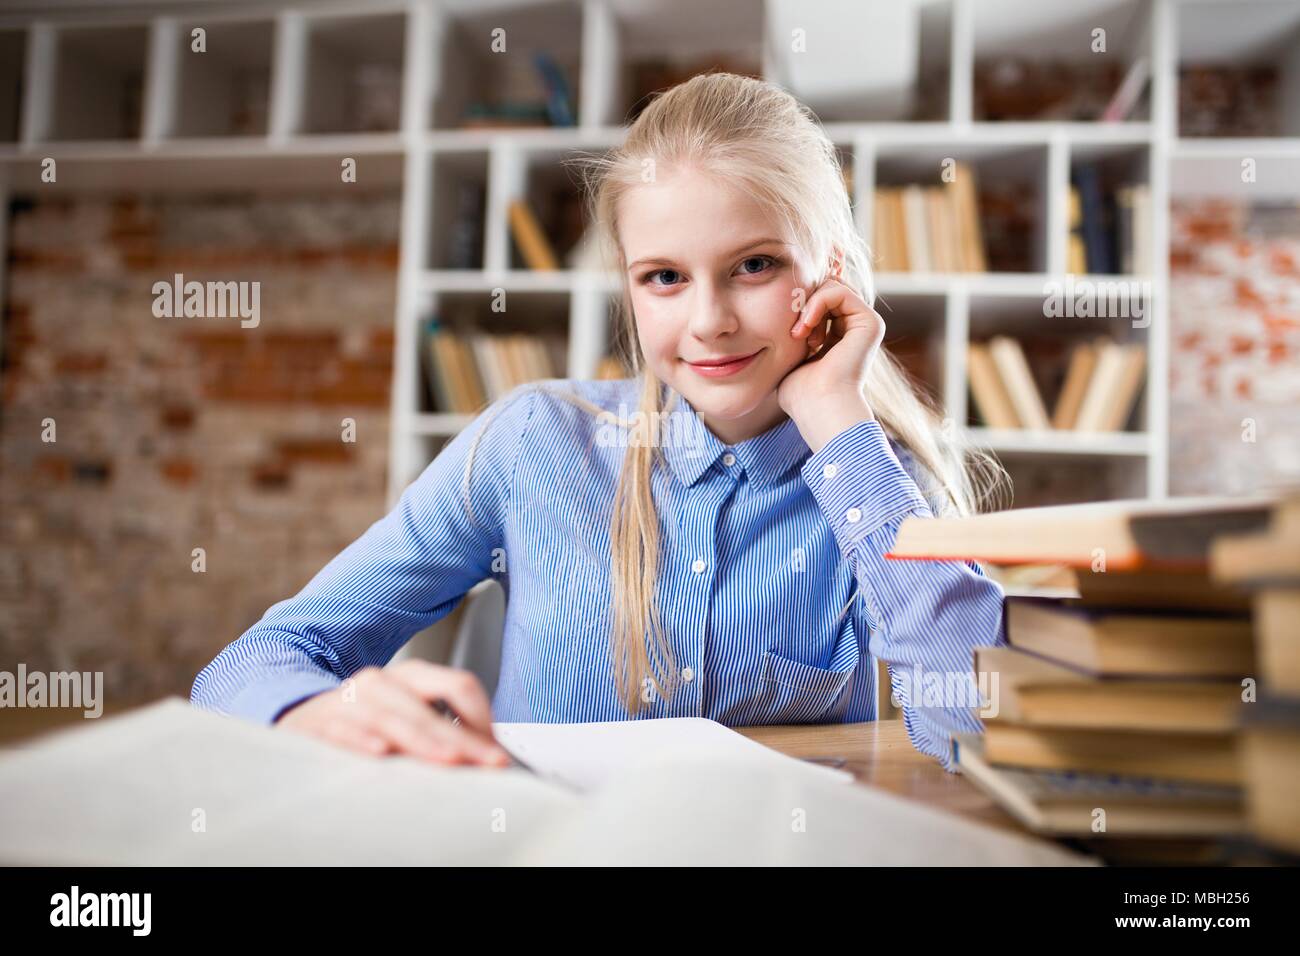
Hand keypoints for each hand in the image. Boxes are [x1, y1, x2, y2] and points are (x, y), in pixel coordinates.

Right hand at [275, 660, 511, 766]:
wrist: (298, 715)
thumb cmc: (364, 720)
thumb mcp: (407, 715)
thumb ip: (444, 728)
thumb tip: (489, 751)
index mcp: (410, 676)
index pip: (458, 684)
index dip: (482, 715)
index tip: (497, 748)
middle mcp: (382, 683)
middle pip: (430, 709)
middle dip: (464, 739)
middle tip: (490, 762)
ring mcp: (350, 701)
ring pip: (392, 719)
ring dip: (423, 741)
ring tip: (449, 759)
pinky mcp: (320, 723)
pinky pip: (343, 731)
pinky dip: (362, 741)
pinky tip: (381, 752)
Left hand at [777, 277, 884, 452]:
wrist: (819, 406)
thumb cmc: (801, 393)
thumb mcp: (791, 356)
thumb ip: (795, 333)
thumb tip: (783, 320)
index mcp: (841, 336)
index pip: (821, 299)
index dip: (801, 305)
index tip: (791, 333)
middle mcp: (856, 328)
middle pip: (827, 287)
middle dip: (805, 302)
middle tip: (795, 332)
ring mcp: (866, 325)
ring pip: (832, 286)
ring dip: (809, 305)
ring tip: (800, 333)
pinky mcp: (870, 322)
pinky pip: (839, 291)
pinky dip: (817, 302)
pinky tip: (806, 326)